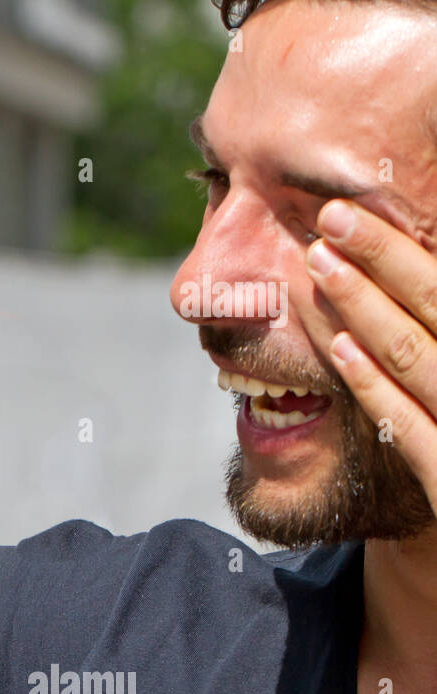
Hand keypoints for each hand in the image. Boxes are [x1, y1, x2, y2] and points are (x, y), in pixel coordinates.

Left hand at [306, 199, 436, 513]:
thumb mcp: (432, 391)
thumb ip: (421, 330)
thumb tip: (403, 271)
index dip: (408, 249)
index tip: (356, 211)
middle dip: (388, 257)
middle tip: (332, 216)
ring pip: (420, 358)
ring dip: (367, 308)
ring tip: (322, 263)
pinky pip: (412, 430)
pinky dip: (375, 385)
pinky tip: (338, 351)